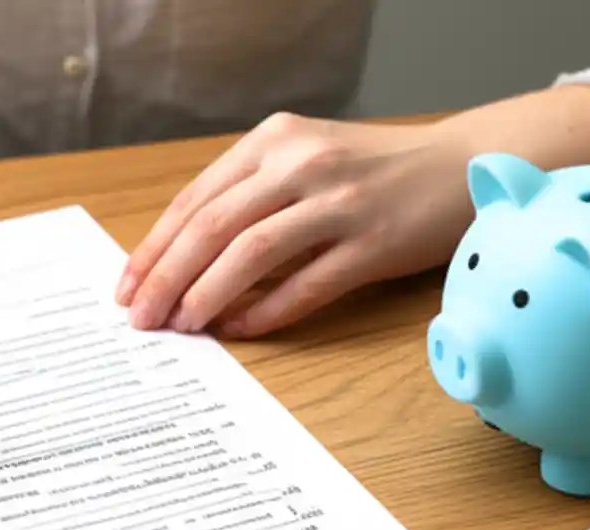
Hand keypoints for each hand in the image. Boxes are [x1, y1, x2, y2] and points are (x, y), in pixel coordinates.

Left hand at [116, 112, 474, 337]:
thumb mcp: (304, 159)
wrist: (462, 164)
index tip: (127, 286)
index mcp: (274, 141)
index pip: (195, 200)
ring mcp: (339, 202)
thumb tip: (184, 262)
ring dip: (207, 295)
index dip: (154, 248)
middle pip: (212, 227)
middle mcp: (301, 163)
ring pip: (251, 254)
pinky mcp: (373, 243)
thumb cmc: (373, 170)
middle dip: (166, 277)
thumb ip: (250, 197)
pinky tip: (241, 329)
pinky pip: (306, 285)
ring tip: (183, 325)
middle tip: (142, 317)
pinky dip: (266, 311)